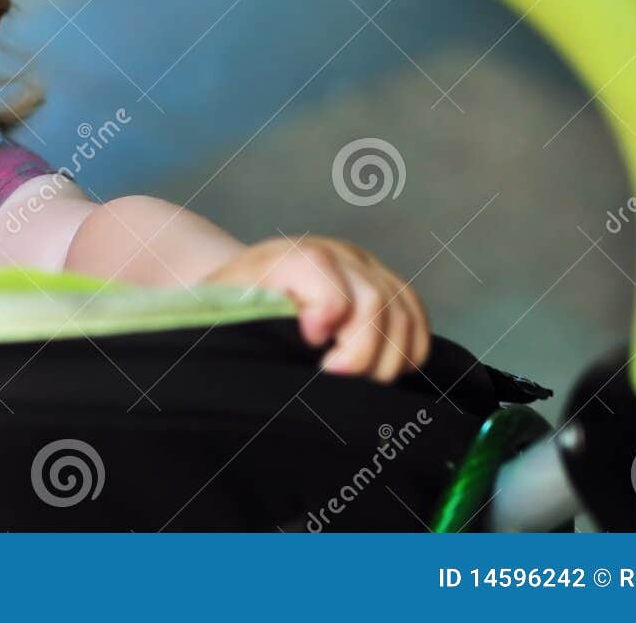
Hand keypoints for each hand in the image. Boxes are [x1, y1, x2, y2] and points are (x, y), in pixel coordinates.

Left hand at [204, 236, 430, 381]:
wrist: (244, 289)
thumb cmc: (227, 312)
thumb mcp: (219, 314)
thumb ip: (243, 322)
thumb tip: (292, 346)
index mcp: (285, 256)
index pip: (319, 266)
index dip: (326, 308)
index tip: (309, 343)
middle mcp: (333, 253)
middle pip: (373, 300)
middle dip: (360, 354)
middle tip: (333, 379)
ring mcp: (365, 266)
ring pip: (403, 313)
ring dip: (386, 360)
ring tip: (352, 382)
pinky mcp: (387, 283)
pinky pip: (417, 318)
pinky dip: (408, 351)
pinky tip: (380, 371)